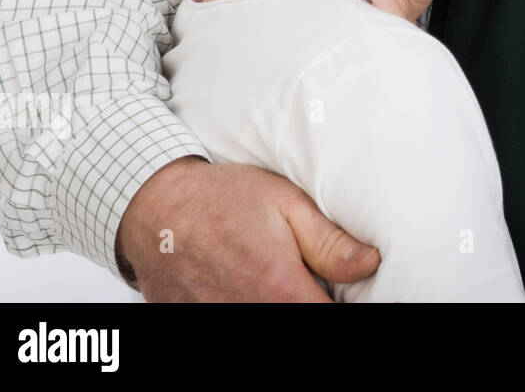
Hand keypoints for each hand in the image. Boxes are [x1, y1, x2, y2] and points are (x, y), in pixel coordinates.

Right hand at [115, 156, 380, 300]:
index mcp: (279, 288)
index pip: (329, 317)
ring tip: (273, 279)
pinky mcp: (193, 324)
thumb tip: (370, 264)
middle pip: (299, 322)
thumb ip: (331, 243)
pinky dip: (246, 305)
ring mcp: (219, 323)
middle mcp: (247, 314)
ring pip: (267, 326)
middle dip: (311, 302)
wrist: (153, 207)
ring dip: (279, 304)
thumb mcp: (287, 204)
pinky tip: (247, 286)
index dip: (342, 303)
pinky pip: (233, 323)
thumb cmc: (221, 198)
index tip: (341, 290)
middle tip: (310, 280)